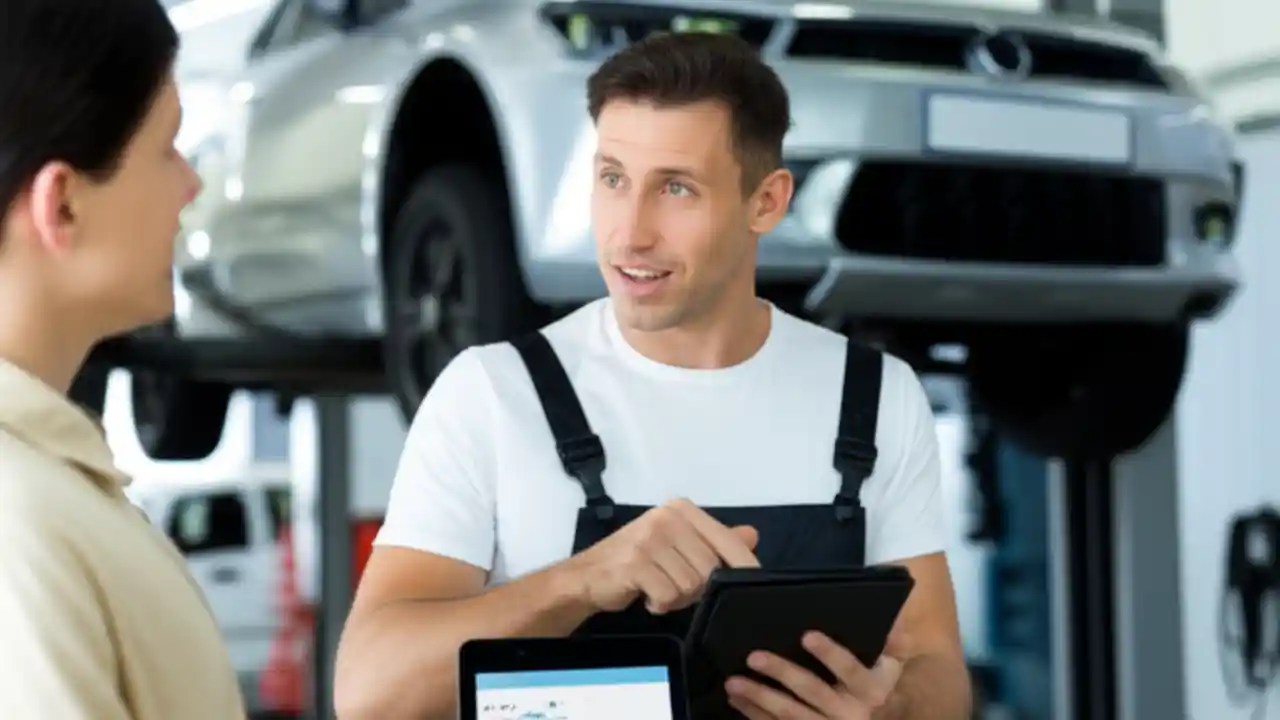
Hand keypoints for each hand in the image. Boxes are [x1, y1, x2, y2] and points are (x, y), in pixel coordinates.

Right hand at [564, 498, 758, 613]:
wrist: (586, 576)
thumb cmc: (636, 560)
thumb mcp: (678, 544)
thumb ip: (714, 541)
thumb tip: (752, 535)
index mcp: (682, 510)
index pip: (727, 540)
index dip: (744, 566)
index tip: (750, 583)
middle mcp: (668, 518)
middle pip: (711, 568)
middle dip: (698, 588)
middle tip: (675, 586)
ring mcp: (650, 539)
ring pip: (692, 585)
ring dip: (678, 598)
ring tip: (658, 589)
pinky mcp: (636, 563)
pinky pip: (668, 595)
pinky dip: (660, 604)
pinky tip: (647, 596)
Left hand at [725, 629, 907, 718]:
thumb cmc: (874, 684)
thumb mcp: (891, 665)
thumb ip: (893, 642)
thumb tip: (893, 618)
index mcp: (872, 691)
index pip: (851, 670)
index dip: (830, 654)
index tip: (807, 635)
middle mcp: (851, 714)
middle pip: (812, 692)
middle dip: (782, 674)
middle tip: (754, 656)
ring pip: (791, 715)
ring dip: (760, 698)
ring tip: (733, 682)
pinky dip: (755, 715)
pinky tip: (736, 700)